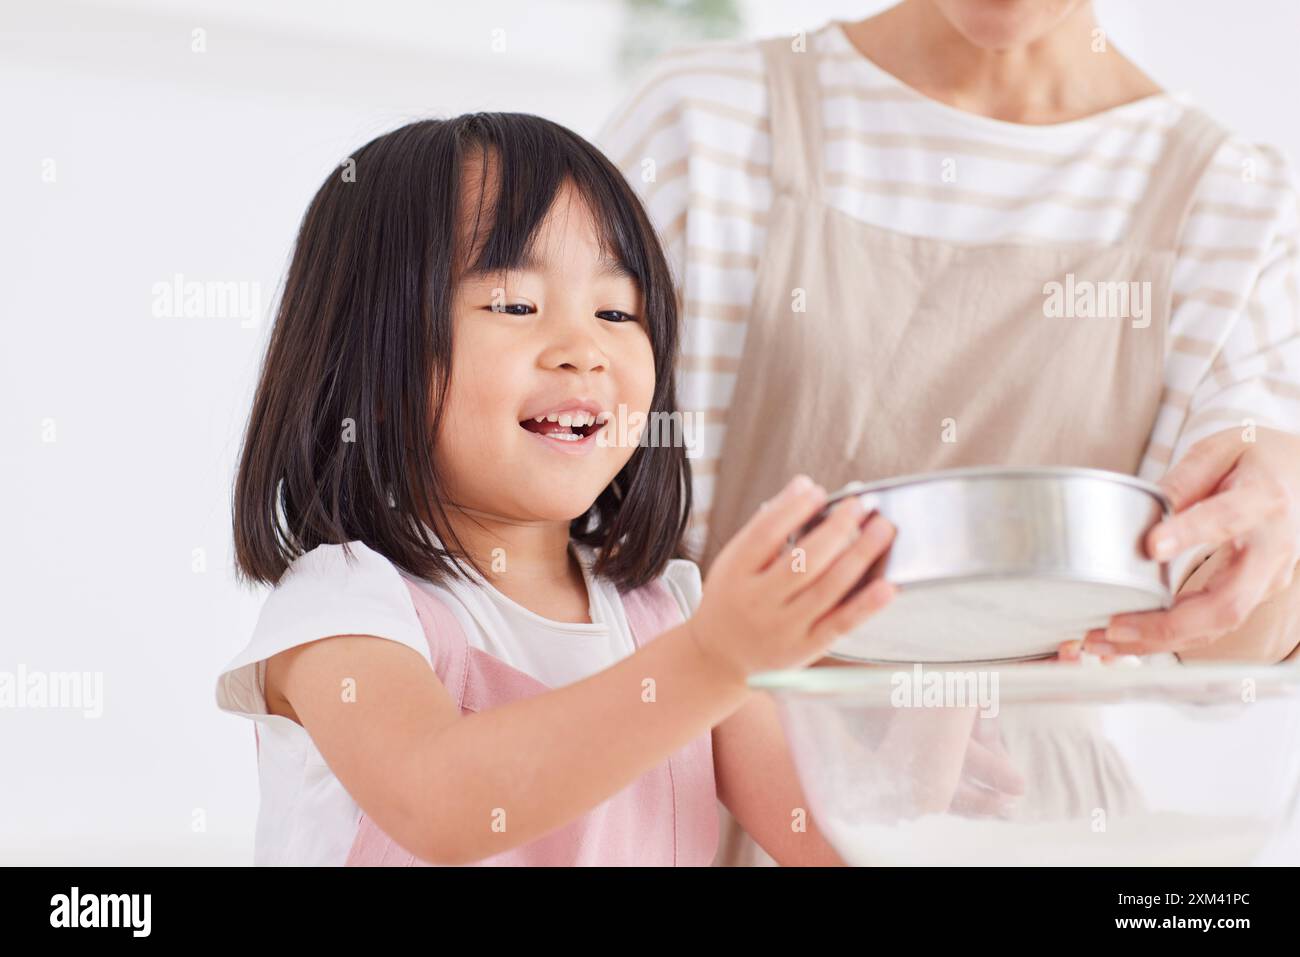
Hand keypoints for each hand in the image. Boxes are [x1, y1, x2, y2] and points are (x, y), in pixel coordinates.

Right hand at [687, 474, 896, 679]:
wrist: (719, 657)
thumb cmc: (732, 599)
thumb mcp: (735, 561)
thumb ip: (766, 525)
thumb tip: (804, 486)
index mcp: (735, 573)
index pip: (765, 535)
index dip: (793, 510)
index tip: (817, 491)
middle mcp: (758, 602)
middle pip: (802, 561)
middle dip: (836, 529)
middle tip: (859, 506)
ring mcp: (783, 627)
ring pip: (826, 589)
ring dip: (859, 556)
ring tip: (881, 530)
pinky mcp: (805, 648)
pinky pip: (840, 624)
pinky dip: (865, 605)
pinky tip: (886, 586)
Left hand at [1078, 427, 1299, 658]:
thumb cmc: (1256, 459)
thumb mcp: (1220, 450)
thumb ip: (1183, 480)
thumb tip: (1144, 516)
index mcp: (1262, 500)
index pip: (1227, 520)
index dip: (1189, 534)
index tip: (1150, 547)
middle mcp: (1272, 549)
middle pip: (1227, 603)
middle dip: (1168, 624)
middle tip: (1114, 626)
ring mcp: (1268, 579)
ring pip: (1218, 624)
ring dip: (1159, 640)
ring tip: (1104, 643)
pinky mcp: (1255, 594)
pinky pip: (1213, 625)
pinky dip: (1170, 638)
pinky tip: (1128, 641)